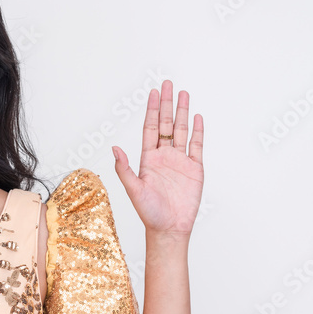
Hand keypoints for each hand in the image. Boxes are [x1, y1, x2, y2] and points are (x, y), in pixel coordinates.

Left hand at [112, 80, 203, 236]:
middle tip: (168, 84)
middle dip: (166, 103)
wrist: (170, 229)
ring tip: (184, 94)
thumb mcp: (133, 189)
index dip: (152, 109)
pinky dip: (198, 131)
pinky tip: (197, 117)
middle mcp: (164, 156)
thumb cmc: (149, 212)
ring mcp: (180, 161)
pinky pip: (197, 146)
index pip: (150, 127)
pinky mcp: (195, 169)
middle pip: (165, 123)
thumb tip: (114, 148)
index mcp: (148, 158)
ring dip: (182, 112)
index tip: (153, 93)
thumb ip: (124, 168)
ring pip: (181, 130)